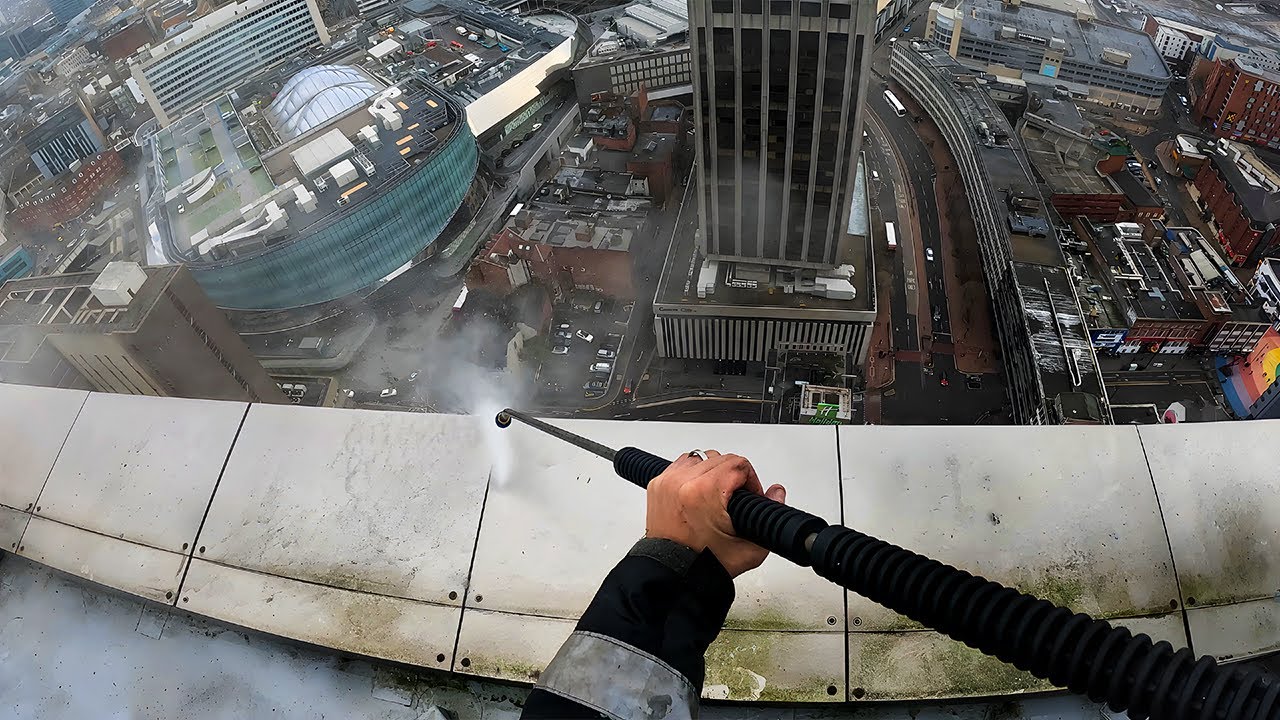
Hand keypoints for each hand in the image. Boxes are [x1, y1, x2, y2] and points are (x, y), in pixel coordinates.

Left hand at [645, 450, 786, 577]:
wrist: (674, 574)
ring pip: (700, 458)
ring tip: (716, 496)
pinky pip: (681, 465)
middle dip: (732, 476)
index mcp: (704, 492)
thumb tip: (776, 492)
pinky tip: (699, 493)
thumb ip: (770, 514)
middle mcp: (682, 482)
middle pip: (720, 458)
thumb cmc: (705, 563)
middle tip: (733, 499)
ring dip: (712, 472)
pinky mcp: (657, 484)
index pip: (738, 463)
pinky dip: (692, 474)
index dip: (751, 480)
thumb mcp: (750, 547)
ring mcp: (667, 482)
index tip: (749, 495)